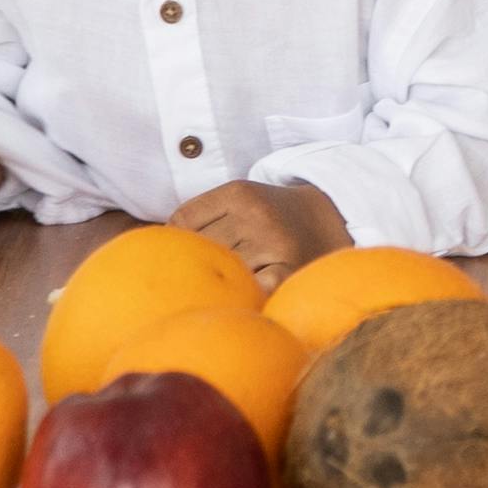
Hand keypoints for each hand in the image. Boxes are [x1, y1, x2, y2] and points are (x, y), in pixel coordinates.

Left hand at [174, 175, 347, 279]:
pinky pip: (254, 288)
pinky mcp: (290, 268)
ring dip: (221, 281)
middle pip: (202, 247)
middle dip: (199, 263)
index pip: (183, 219)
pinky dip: (246, 294)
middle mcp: (255, 214)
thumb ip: (201, 217)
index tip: (184, 251)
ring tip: (222, 287)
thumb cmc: (271, 215)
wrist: (332, 215)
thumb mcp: (240, 199)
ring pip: (224, 270)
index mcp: (238, 192)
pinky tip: (244, 295)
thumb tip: (155, 248)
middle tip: (198, 276)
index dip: (177, 239)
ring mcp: (273, 243)